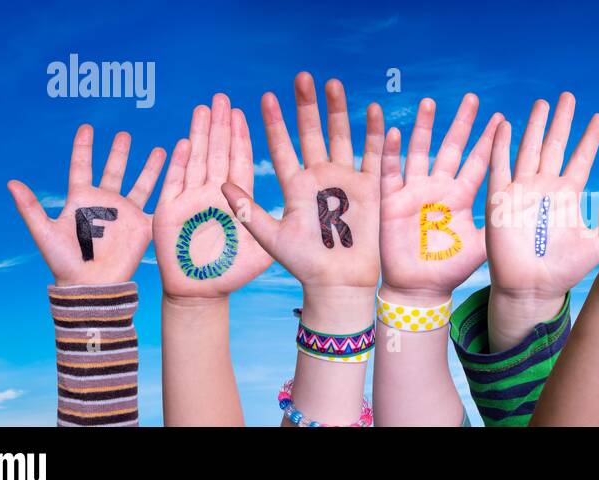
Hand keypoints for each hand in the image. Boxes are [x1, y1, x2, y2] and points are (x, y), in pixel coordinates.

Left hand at [8, 124, 177, 285]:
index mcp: (81, 200)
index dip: (83, 148)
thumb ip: (31, 207)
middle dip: (119, 152)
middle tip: (124, 134)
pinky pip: (159, 205)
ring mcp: (125, 214)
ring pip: (140, 184)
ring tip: (161, 150)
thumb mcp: (44, 232)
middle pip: (113, 170)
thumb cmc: (65, 261)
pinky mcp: (142, 227)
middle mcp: (104, 203)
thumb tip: (11, 182)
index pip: (81, 167)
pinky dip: (169, 191)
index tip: (86, 128)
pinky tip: (179, 177)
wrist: (92, 286)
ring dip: (150, 167)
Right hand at [154, 94, 272, 298]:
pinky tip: (185, 142)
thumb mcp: (260, 249)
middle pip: (217, 153)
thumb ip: (271, 226)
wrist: (199, 294)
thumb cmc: (230, 273)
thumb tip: (299, 209)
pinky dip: (179, 163)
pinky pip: (175, 183)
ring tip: (203, 109)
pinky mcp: (169, 212)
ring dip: (200, 135)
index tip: (242, 111)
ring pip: (196, 160)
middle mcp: (212, 195)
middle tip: (222, 98)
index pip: (238, 161)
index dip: (240, 136)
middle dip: (219, 125)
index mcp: (234, 200)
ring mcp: (190, 200)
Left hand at [221, 73, 382, 292]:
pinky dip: (377, 136)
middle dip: (308, 105)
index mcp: (296, 186)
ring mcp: (347, 181)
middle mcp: (320, 178)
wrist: (339, 283)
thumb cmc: (303, 265)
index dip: (275, 123)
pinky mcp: (371, 188)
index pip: (283, 147)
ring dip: (339, 111)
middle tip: (303, 77)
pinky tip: (375, 112)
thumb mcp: (270, 237)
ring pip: (343, 136)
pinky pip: (375, 156)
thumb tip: (221, 185)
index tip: (266, 97)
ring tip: (334, 84)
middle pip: (313, 133)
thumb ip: (248, 210)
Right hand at [379, 94, 500, 302]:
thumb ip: (499, 228)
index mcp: (461, 197)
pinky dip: (390, 152)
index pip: (478, 162)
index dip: (489, 141)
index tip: (501, 118)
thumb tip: (530, 216)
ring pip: (420, 151)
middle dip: (461, 124)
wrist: (419, 289)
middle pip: (451, 148)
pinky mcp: (392, 200)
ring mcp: (414, 191)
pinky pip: (390, 171)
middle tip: (472, 98)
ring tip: (430, 103)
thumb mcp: (481, 247)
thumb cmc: (450, 269)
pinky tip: (393, 131)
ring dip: (424, 128)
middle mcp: (439, 188)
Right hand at [486, 93, 598, 299]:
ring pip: (529, 149)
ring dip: (535, 126)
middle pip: (555, 145)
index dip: (591, 138)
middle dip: (563, 121)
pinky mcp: (501, 200)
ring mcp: (522, 191)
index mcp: (567, 194)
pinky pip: (500, 167)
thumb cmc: (562, 270)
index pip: (581, 158)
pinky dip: (500, 146)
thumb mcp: (594, 245)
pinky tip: (504, 125)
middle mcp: (545, 187)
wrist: (531, 288)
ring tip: (543, 103)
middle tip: (570, 95)